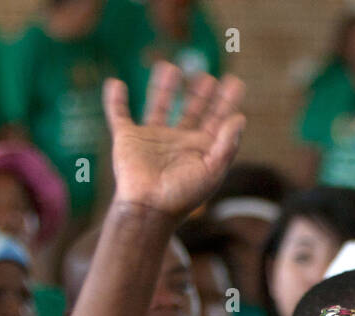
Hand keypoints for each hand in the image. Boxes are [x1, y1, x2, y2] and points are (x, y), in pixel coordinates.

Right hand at [103, 62, 245, 218]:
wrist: (148, 209)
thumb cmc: (182, 196)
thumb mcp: (212, 171)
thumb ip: (227, 144)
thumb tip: (240, 118)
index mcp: (199, 149)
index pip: (216, 121)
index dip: (226, 102)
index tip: (235, 82)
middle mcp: (177, 142)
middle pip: (191, 112)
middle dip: (200, 95)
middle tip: (207, 77)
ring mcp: (152, 139)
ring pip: (158, 106)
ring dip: (163, 88)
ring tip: (170, 67)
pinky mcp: (127, 138)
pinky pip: (119, 115)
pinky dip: (115, 100)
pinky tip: (116, 83)